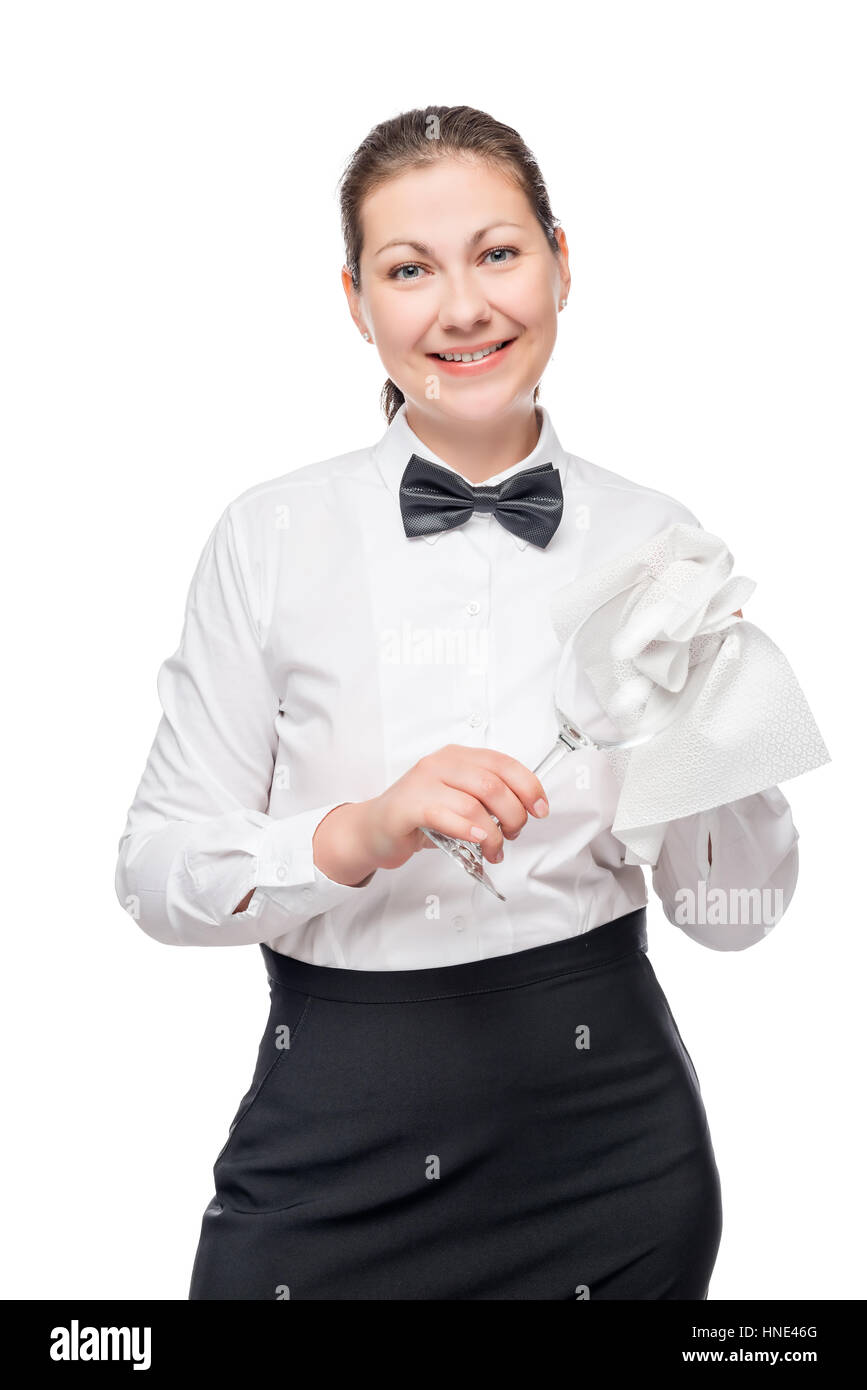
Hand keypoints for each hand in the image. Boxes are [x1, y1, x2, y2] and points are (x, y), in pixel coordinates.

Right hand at [317, 745, 549, 878]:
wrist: (373, 830)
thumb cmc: (418, 817)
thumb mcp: (458, 800)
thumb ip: (487, 799)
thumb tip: (525, 811)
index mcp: (457, 757)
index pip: (503, 763)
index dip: (528, 786)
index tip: (540, 809)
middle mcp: (441, 764)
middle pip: (493, 783)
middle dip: (513, 814)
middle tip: (512, 834)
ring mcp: (422, 782)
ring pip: (473, 801)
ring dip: (493, 832)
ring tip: (493, 849)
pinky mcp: (408, 805)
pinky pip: (445, 813)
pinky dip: (468, 828)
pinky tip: (477, 839)